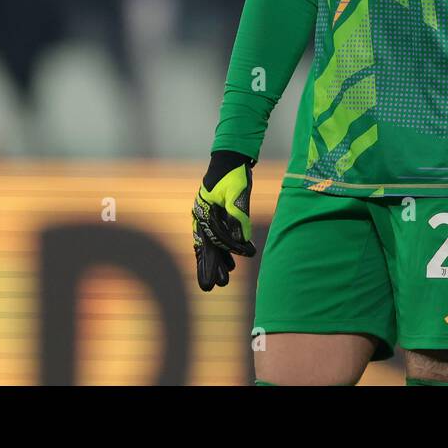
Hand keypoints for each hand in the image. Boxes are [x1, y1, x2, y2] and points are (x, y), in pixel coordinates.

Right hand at [192, 150, 256, 291]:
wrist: (230, 159)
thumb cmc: (232, 174)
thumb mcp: (236, 194)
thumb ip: (239, 216)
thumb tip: (244, 239)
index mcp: (203, 213)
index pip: (212, 240)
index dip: (222, 257)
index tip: (228, 272)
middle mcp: (202, 217)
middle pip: (206, 247)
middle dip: (210, 268)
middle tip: (210, 288)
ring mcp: (208, 216)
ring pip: (211, 244)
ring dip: (218, 262)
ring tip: (224, 280)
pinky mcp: (216, 215)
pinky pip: (218, 237)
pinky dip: (224, 250)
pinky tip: (231, 263)